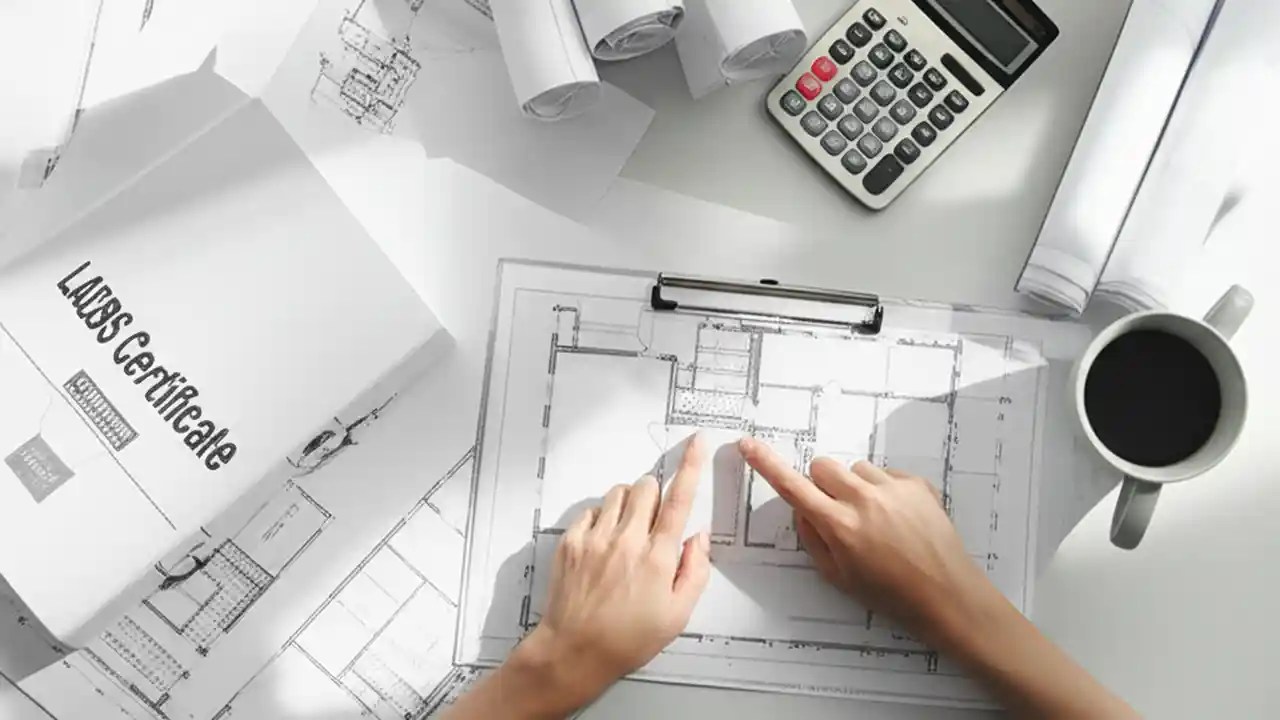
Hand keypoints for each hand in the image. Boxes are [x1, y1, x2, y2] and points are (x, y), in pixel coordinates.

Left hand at [516, 435, 711, 710]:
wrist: (574, 651)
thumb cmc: (628, 639)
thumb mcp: (677, 615)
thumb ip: (695, 571)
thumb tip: (699, 537)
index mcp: (658, 557)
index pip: (680, 498)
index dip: (692, 465)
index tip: (698, 442)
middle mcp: (627, 540)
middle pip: (646, 486)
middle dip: (656, 492)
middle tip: (654, 518)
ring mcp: (596, 538)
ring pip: (618, 493)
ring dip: (629, 503)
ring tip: (627, 532)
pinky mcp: (571, 542)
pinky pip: (591, 510)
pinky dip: (601, 517)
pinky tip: (604, 542)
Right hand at [738, 438, 998, 649]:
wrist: (946, 594)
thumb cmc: (889, 593)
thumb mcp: (838, 576)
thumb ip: (813, 539)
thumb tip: (802, 510)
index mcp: (839, 526)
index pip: (792, 487)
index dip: (766, 464)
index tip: (749, 444)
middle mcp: (863, 500)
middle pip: (823, 466)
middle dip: (821, 484)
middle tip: (835, 510)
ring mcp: (892, 488)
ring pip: (855, 469)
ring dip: (855, 487)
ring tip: (874, 519)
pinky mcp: (916, 484)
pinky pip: (885, 473)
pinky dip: (883, 490)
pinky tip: (897, 518)